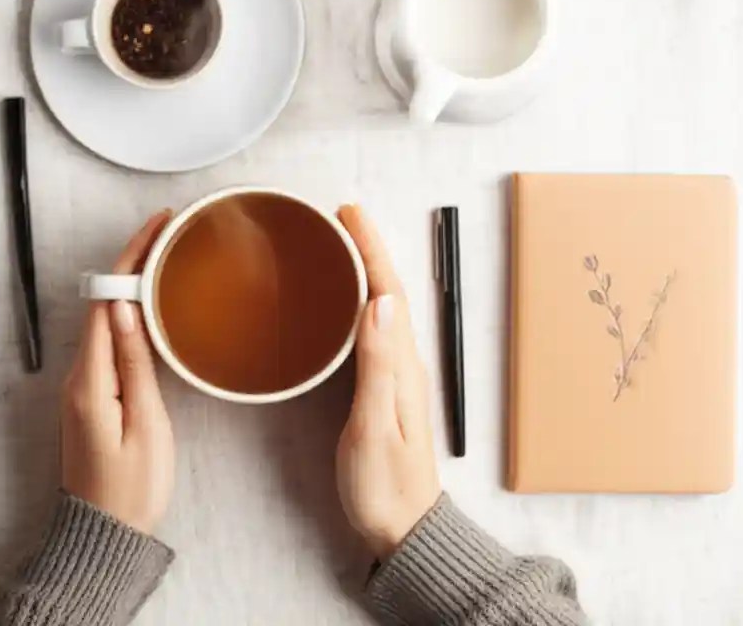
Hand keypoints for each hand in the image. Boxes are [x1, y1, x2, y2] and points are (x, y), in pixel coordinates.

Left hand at [61, 210, 173, 533]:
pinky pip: (107, 343)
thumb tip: (127, 310)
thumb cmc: (132, 489)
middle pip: (101, 303)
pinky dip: (127, 315)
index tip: (156, 229)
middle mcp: (78, 378)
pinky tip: (148, 308)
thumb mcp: (145, 425)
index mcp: (91, 381)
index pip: (106, 301)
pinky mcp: (91, 397)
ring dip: (130, 285)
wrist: (105, 534)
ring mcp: (82, 387)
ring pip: (104, 321)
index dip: (129, 258)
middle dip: (131, 262)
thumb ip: (136, 365)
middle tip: (167, 234)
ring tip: (163, 259)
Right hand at [335, 204, 441, 558]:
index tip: (350, 214)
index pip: (388, 292)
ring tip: (339, 245)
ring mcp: (395, 377)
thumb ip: (377, 365)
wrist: (402, 528)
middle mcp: (403, 364)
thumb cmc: (384, 485)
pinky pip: (371, 331)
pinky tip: (343, 303)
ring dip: (363, 272)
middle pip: (387, 291)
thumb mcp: (374, 426)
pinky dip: (358, 303)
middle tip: (339, 217)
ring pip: (380, 308)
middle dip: (366, 249)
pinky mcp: (382, 390)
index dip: (371, 249)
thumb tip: (381, 302)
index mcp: (402, 366)